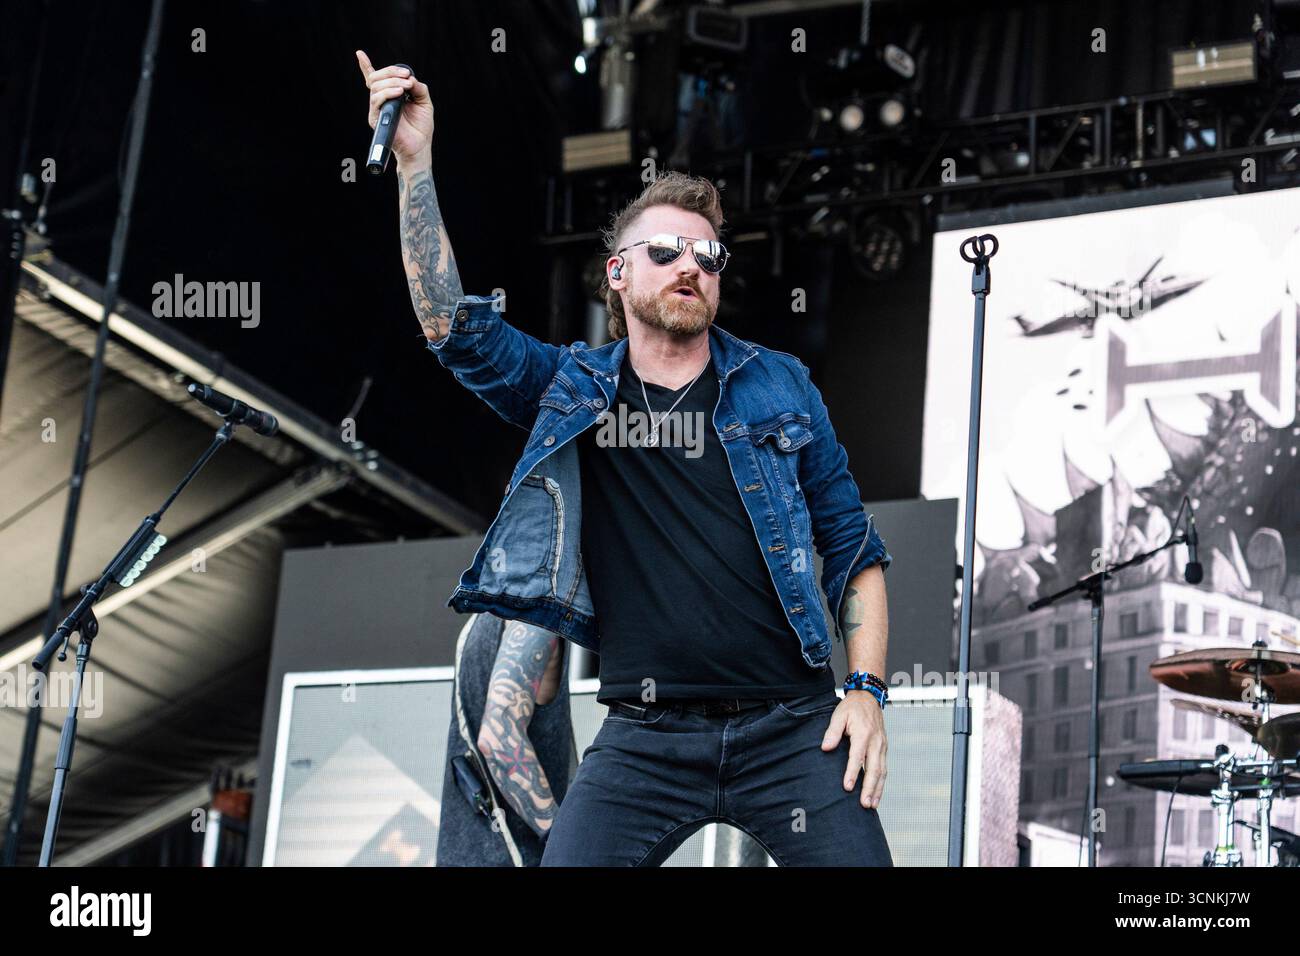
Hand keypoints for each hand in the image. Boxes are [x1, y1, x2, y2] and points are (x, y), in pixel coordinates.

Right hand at [355, 50, 434, 163]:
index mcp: (390, 95)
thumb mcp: (424, 102)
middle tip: (407, 77)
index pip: (376, 79)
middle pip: (376, 78)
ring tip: (406, 87)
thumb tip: (409, 78)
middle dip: (391, 72)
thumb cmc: (421, 126)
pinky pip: (377, 101)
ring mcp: (376, 109)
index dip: (365, 66)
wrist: (419, 146)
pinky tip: (399, 93)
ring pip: (376, 87)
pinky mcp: (375, 118)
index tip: (359, 53)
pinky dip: (388, 93)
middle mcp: (380, 101)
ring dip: (392, 83)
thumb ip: (418, 87)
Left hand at [821, 690, 886, 807]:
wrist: (869, 698)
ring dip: (878, 790)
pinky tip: (877, 795)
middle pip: (874, 769)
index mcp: (863, 733)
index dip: (852, 772)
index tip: (847, 787)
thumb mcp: (839, 715)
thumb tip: (825, 748)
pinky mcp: (884, 749)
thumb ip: (832, 732)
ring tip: (872, 805)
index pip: (857, 757)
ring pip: (882, 772)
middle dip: (870, 788)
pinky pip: (884, 769)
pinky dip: (881, 783)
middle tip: (865, 804)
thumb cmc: (852, 708)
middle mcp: (875, 742)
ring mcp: (882, 746)